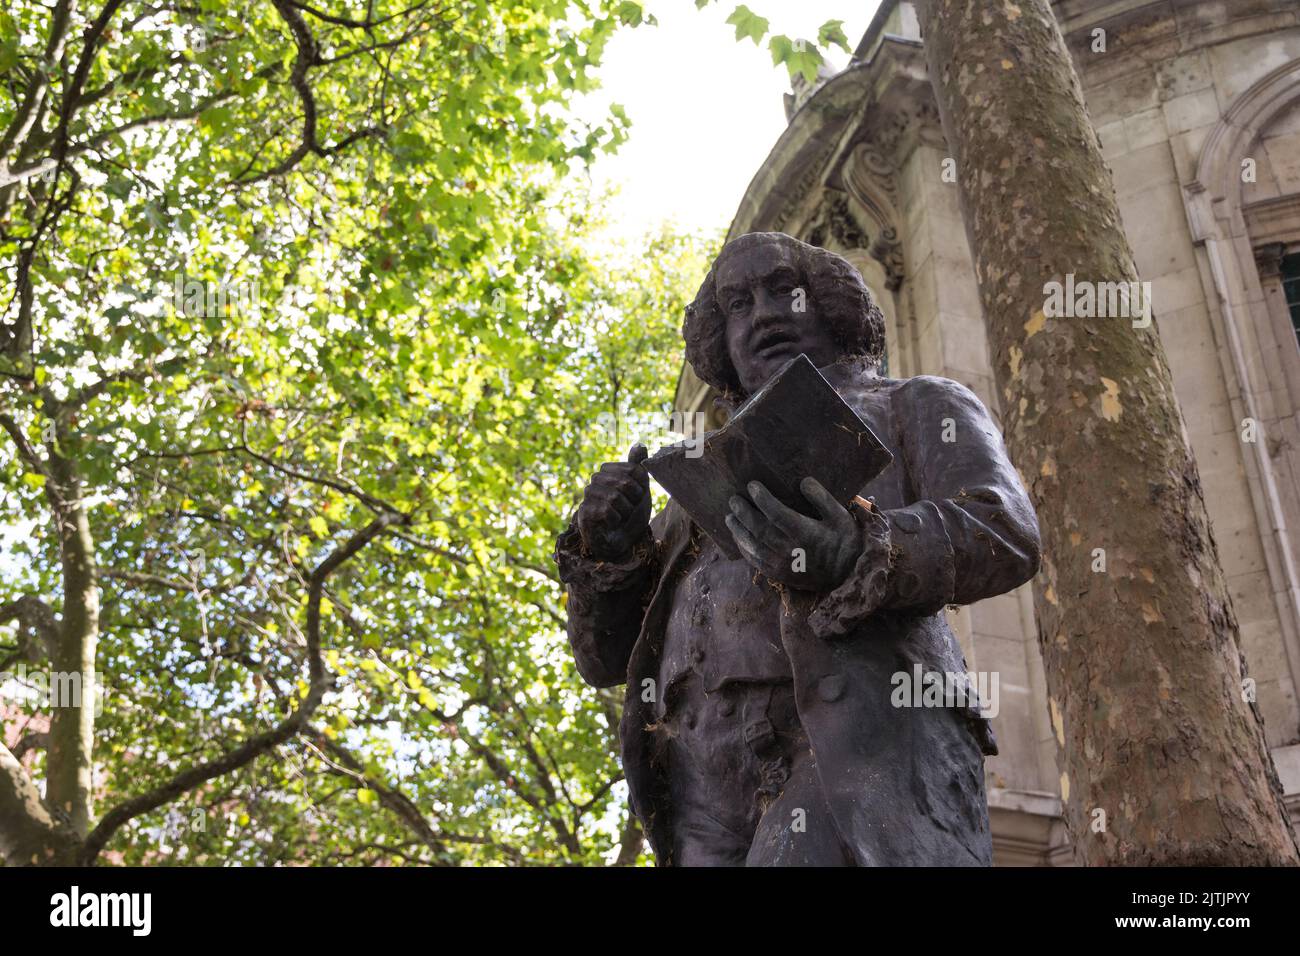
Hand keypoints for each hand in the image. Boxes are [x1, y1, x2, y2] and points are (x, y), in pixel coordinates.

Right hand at [575, 444, 651, 559]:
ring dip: (625, 512)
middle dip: (633, 501)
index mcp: (610, 471)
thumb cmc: (631, 515)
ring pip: (615, 497)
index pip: (634, 470)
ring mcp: (588, 494)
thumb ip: (639, 468)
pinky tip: (611, 523)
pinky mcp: (584, 511)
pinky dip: (615, 520)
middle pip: (625, 483)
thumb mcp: (641, 490)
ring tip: (620, 518)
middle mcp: (596, 479)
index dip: (641, 487)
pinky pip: (606, 510)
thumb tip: (640, 443)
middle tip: (628, 510)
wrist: (621, 543)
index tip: (637, 498)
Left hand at [725, 477, 863, 590]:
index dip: (762, 498)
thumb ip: (822, 498)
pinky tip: (738, 538)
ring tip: (729, 517)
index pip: (776, 513)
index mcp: (805, 533)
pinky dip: (744, 548)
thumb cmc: (844, 542)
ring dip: (738, 531)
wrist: (847, 577)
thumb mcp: (841, 516)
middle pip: (759, 529)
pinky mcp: (778, 575)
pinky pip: (755, 561)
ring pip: (753, 546)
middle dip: (743, 513)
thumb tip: (803, 482)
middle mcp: (789, 550)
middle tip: (733, 500)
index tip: (751, 485)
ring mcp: (781, 565)